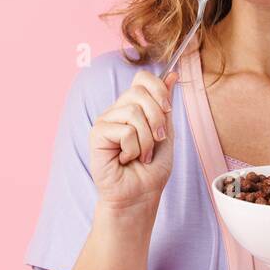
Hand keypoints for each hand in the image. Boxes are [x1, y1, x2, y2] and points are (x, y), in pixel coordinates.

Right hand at [89, 69, 177, 211]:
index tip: (168, 109)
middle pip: (139, 92)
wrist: (140, 195)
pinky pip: (125, 130)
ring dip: (147, 140)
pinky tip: (126, 160)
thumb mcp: (167, 133)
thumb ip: (165, 105)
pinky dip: (133, 149)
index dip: (158, 88)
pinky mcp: (97, 134)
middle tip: (158, 140)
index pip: (142, 78)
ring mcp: (106, 121)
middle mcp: (117, 110)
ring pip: (133, 113)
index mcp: (133, 107)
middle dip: (157, 119)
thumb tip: (173, 74)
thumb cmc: (152, 169)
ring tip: (142, 155)